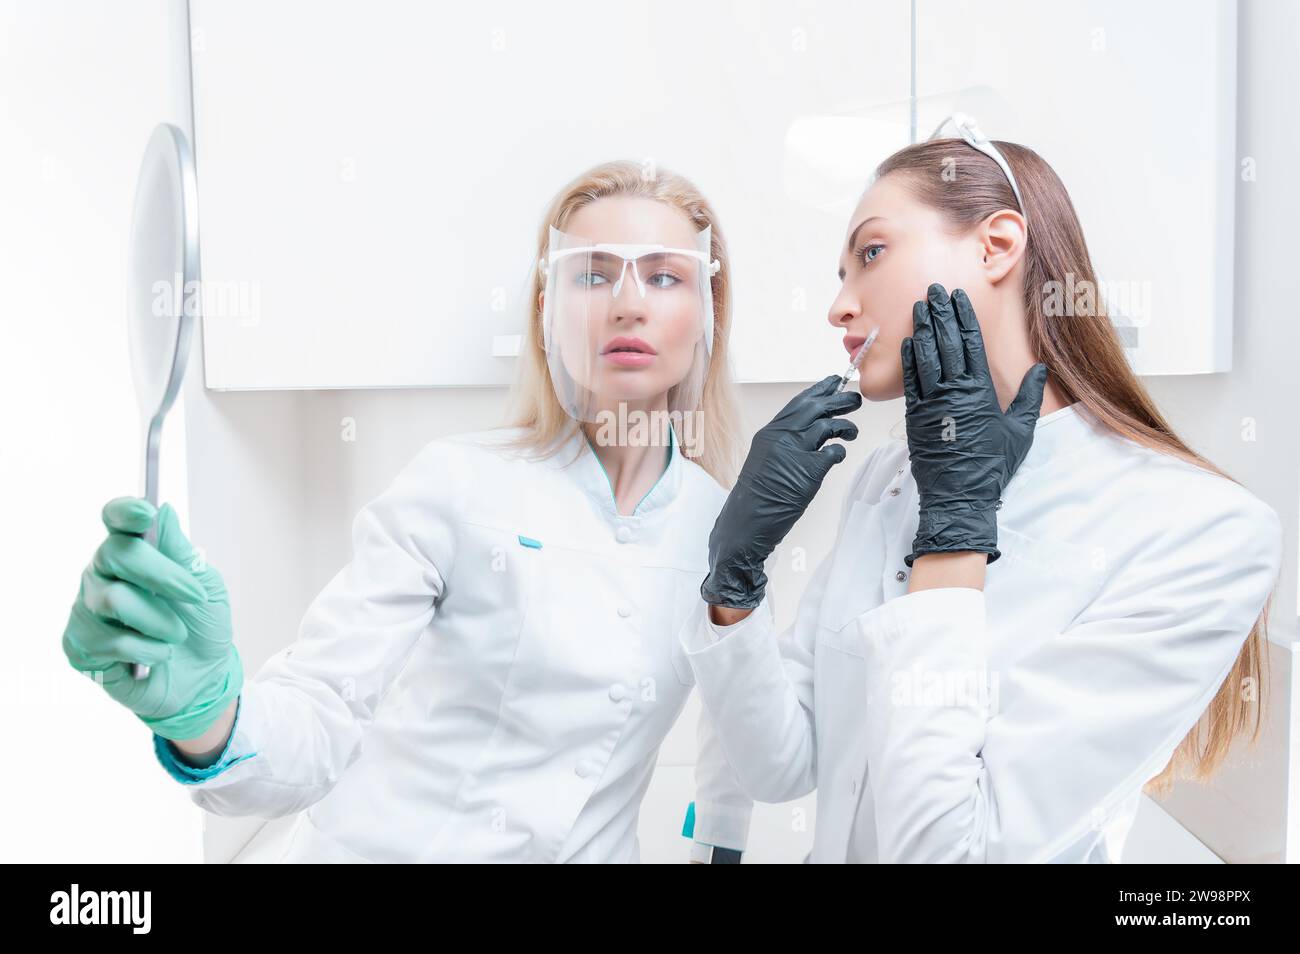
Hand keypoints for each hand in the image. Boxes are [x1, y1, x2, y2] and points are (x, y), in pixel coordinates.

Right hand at [62, 497, 243, 740]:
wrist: (204, 678)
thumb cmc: (202, 625)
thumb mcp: (207, 587)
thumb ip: (183, 554)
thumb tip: (164, 512)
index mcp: (132, 553)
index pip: (115, 520)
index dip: (124, 512)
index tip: (146, 513)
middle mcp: (101, 575)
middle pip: (113, 554)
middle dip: (160, 575)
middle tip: (193, 596)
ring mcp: (86, 610)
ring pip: (113, 601)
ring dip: (159, 621)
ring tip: (176, 634)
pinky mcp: (79, 647)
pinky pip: (109, 642)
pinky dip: (147, 651)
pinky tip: (157, 657)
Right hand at [701, 375, 861, 607]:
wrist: (745, 523)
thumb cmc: (755, 497)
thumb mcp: (765, 461)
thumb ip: (784, 444)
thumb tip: (810, 433)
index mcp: (769, 432)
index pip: (798, 403)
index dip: (819, 391)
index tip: (834, 383)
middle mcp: (780, 437)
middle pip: (815, 407)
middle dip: (838, 399)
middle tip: (855, 399)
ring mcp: (794, 452)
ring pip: (828, 425)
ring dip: (845, 425)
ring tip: (852, 431)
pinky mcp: (808, 471)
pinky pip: (834, 451)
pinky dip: (841, 450)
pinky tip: (840, 455)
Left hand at [901, 283, 1046, 565]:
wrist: (960, 497)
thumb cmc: (991, 466)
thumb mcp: (1019, 431)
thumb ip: (1028, 396)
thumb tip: (1041, 368)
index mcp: (981, 391)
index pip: (971, 344)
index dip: (963, 317)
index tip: (958, 296)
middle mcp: (955, 392)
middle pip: (946, 343)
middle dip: (940, 313)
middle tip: (934, 289)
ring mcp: (932, 403)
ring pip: (925, 357)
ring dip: (922, 329)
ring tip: (919, 306)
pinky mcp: (915, 417)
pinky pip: (911, 381)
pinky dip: (908, 359)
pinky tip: (907, 341)